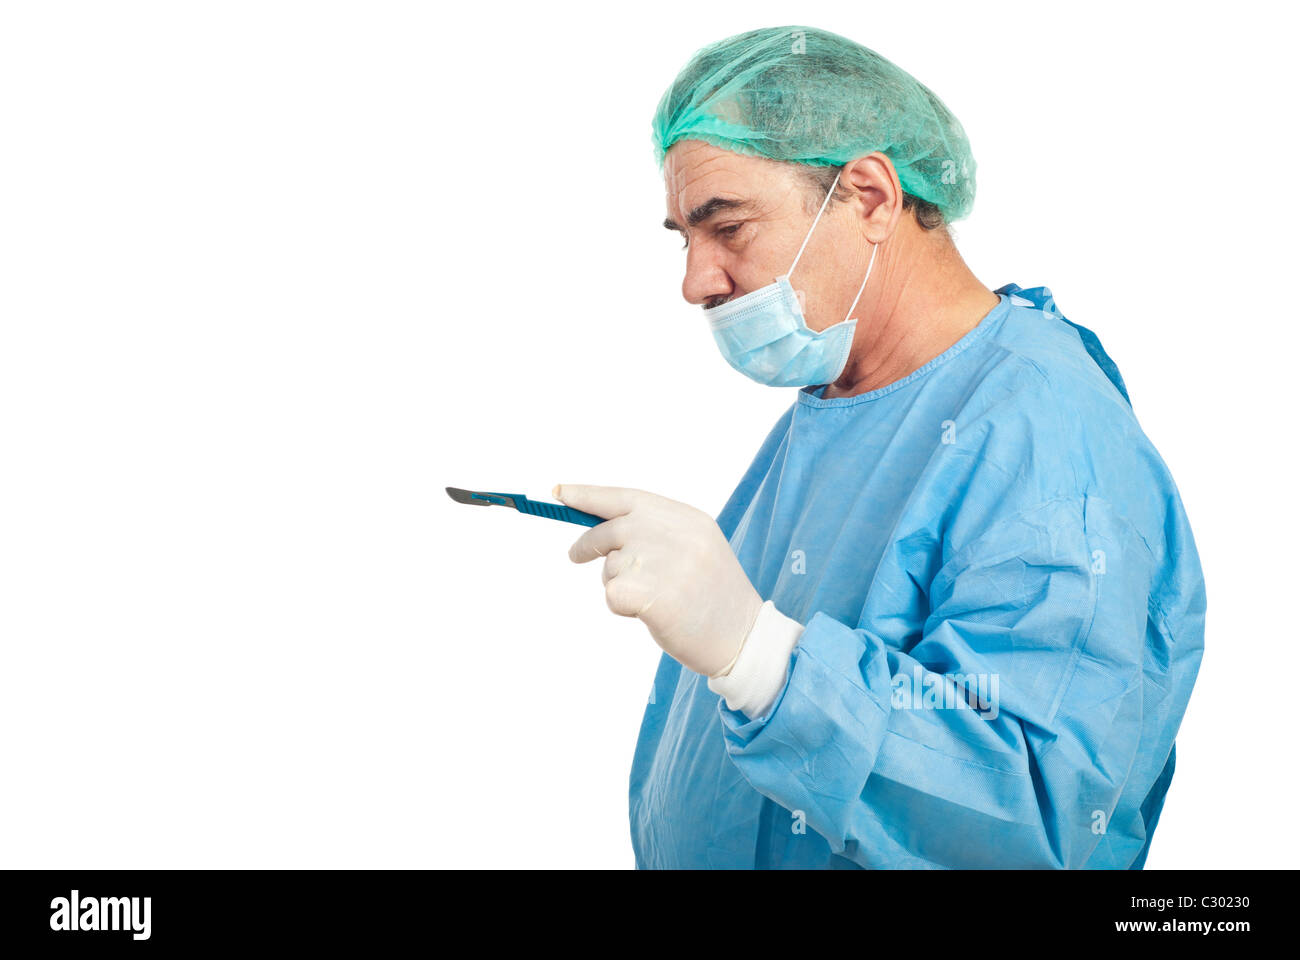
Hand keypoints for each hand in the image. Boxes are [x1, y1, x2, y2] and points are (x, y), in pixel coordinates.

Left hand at [557, 484, 763, 677]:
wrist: (744, 638)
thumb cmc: (714, 596)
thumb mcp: (696, 546)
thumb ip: (656, 529)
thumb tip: (601, 524)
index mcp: (686, 518)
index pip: (626, 498)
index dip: (588, 494)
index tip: (558, 492)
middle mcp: (674, 533)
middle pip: (609, 530)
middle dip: (587, 543)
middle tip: (575, 556)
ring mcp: (662, 563)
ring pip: (610, 566)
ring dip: (618, 583)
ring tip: (654, 598)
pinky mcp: (649, 595)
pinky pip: (611, 594)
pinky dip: (620, 608)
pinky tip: (649, 615)